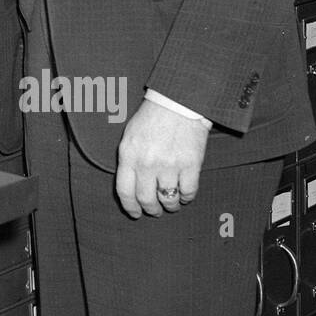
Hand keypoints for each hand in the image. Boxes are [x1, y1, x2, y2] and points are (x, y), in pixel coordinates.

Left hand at [115, 99, 208, 217]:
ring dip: (170, 206)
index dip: (130, 207)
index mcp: (129, 155)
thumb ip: (128, 160)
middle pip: (147, 200)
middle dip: (151, 210)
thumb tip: (130, 186)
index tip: (135, 213)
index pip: (125, 191)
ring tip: (171, 204)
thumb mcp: (130, 136)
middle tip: (155, 211)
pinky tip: (185, 194)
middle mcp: (147, 163)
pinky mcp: (190, 164)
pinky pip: (188, 192)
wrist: (178, 102)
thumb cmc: (152, 118)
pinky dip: (187, 197)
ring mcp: (169, 165)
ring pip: (168, 199)